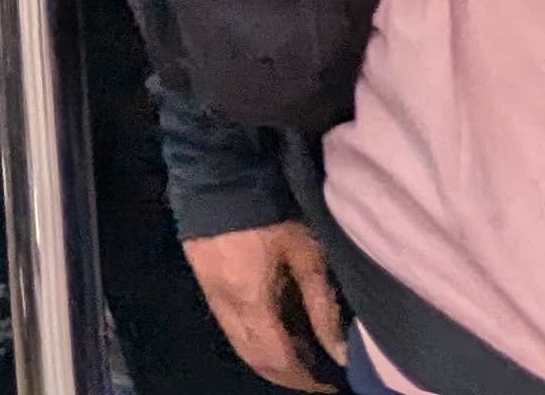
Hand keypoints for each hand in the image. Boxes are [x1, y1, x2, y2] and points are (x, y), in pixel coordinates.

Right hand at [185, 221, 346, 390]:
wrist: (220, 171)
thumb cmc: (273, 211)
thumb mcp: (307, 254)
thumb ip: (323, 305)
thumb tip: (340, 352)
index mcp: (252, 301)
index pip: (278, 360)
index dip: (305, 379)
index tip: (331, 384)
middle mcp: (226, 306)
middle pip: (255, 359)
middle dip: (287, 376)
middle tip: (317, 375)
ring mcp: (211, 294)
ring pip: (239, 345)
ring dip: (269, 360)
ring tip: (300, 357)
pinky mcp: (204, 280)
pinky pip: (230, 326)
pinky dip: (254, 339)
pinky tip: (275, 331)